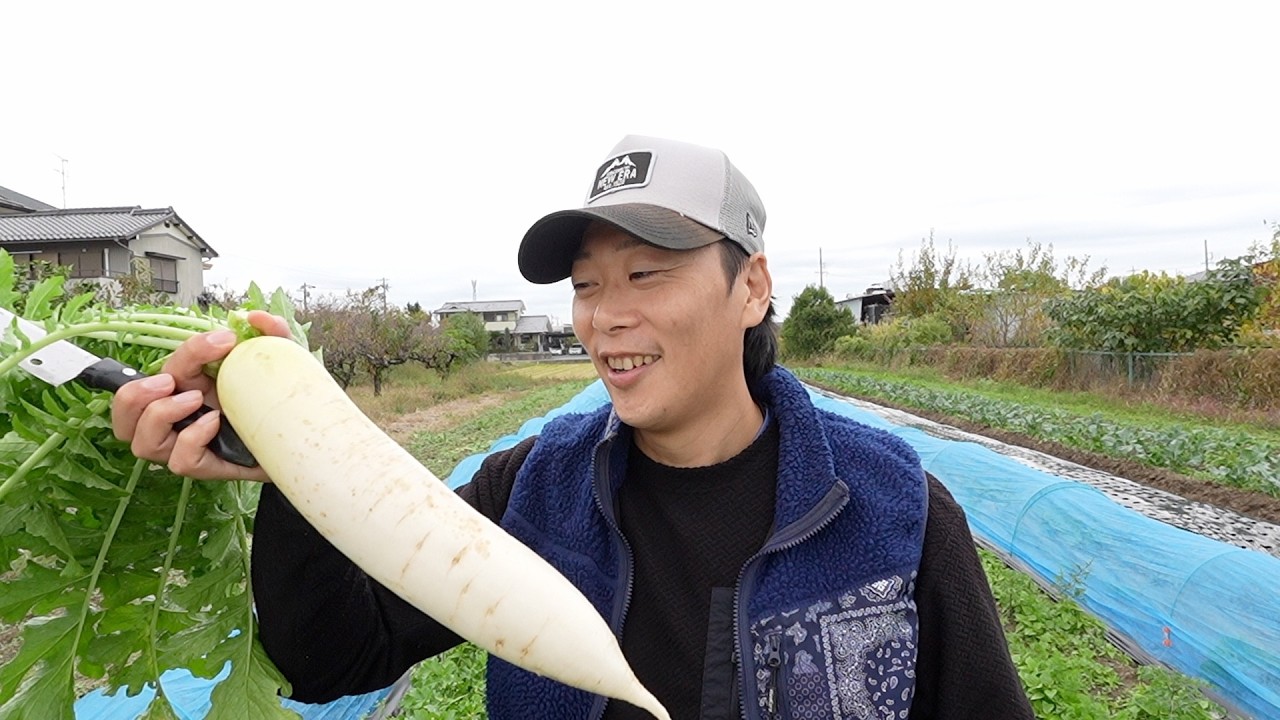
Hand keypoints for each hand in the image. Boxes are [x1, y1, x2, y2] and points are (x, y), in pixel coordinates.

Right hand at [111, 311, 291, 480]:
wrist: (300, 433)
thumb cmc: (276, 399)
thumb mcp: (278, 362)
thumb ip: (272, 334)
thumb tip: (257, 317)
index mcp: (186, 385)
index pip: (165, 367)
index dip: (190, 350)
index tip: (226, 340)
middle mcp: (177, 415)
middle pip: (125, 410)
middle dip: (135, 394)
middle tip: (170, 381)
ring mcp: (185, 443)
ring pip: (142, 442)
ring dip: (160, 415)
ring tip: (194, 400)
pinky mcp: (205, 465)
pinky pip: (180, 461)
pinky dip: (192, 438)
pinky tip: (215, 422)